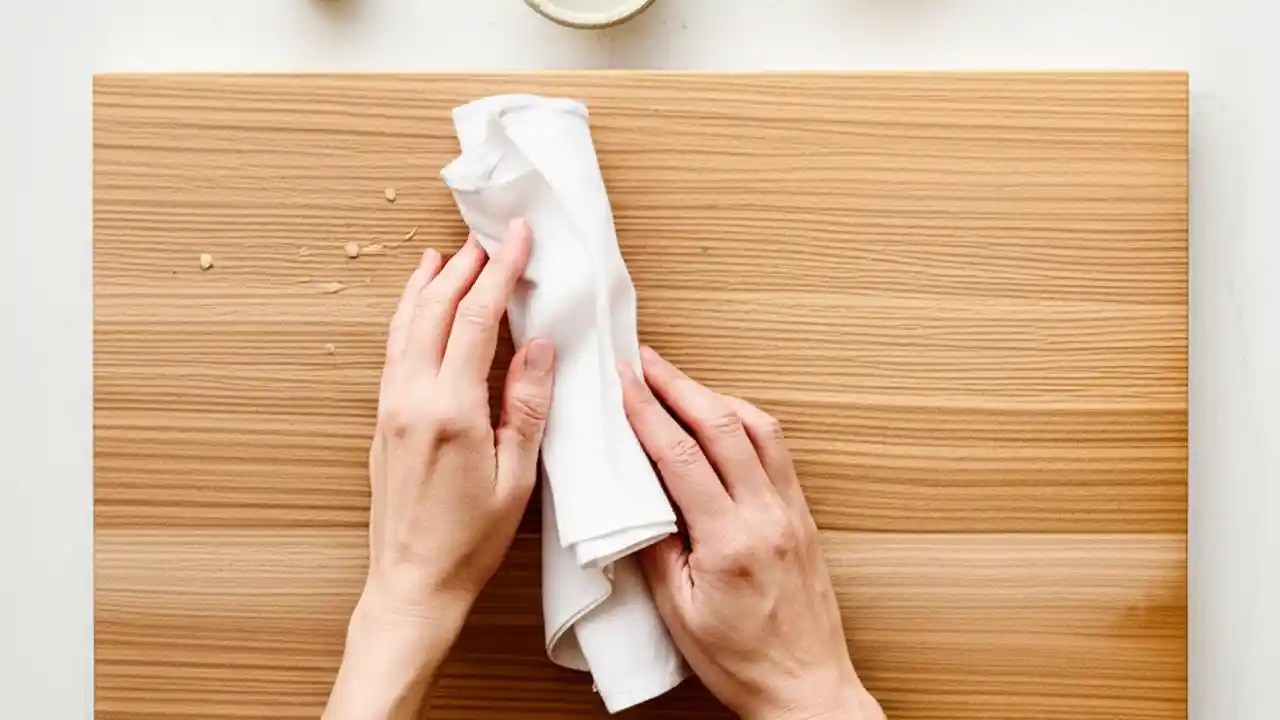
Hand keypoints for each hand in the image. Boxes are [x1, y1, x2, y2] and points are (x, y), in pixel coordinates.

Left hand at [325, 219, 554, 719]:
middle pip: (436, 309)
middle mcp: (412, 399)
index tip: (516, 238)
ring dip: (429, 283)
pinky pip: (394, 349)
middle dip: (465, 266)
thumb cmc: (469, 541)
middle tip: (490, 237)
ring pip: (405, 324)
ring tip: (448, 253)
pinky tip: (418, 307)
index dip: (499, 271)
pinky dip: (408, 315)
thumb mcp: (516, 477)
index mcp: (451, 410)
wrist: (411, 583)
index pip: (477, 319)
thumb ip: (527, 404)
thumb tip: (540, 345)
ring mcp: (390, 407)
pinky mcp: (383, 419)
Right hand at [619, 347, 882, 719]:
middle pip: (722, 425)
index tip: (623, 381)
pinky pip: (777, 451)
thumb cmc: (743, 663)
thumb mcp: (680, 615)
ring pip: (757, 428)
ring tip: (678, 381)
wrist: (807, 690)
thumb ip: (656, 550)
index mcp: (730, 541)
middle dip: (678, 384)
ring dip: (714, 396)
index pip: (681, 455)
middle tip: (645, 360)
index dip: (647, 411)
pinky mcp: (803, 517)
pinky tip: (723, 418)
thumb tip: (635, 499)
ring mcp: (791, 512)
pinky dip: (745, 422)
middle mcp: (767, 516)